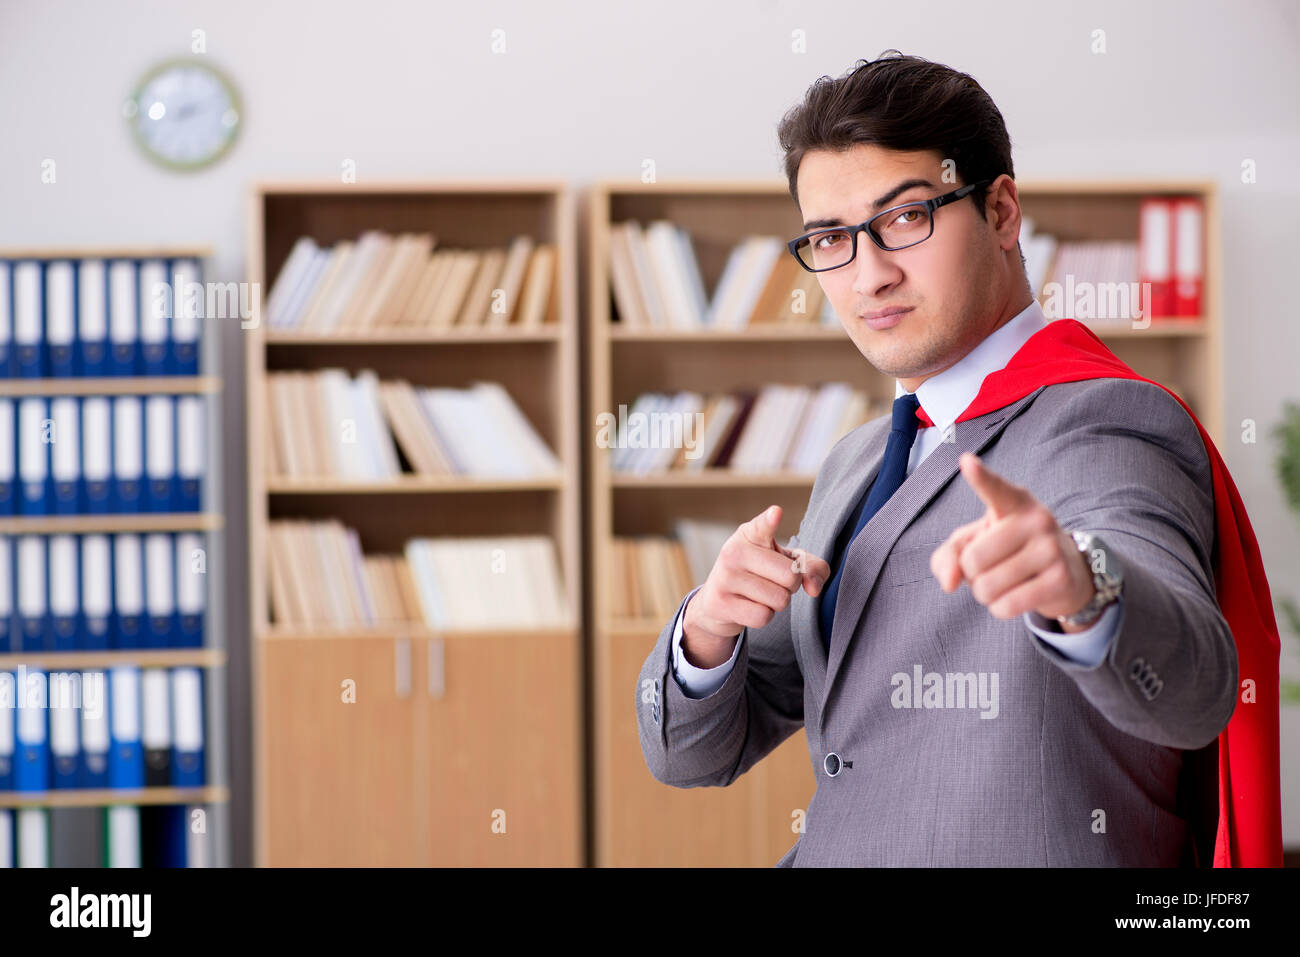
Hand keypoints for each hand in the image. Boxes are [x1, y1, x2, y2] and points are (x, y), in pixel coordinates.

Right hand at [685, 504, 829, 644]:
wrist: (717, 600)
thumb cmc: (760, 574)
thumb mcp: (786, 561)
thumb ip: (811, 568)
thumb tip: (814, 589)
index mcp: (751, 534)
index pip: (763, 526)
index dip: (770, 521)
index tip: (776, 513)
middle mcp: (735, 551)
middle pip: (790, 576)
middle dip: (791, 586)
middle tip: (773, 581)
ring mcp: (725, 577)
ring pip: (779, 599)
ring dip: (777, 602)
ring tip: (759, 594)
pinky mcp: (721, 602)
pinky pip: (763, 616)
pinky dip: (764, 616)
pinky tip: (749, 606)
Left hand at [930, 452, 1095, 629]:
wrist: (1066, 573)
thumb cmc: (1008, 551)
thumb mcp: (976, 543)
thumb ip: (948, 556)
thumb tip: (949, 582)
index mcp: (1013, 501)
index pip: (994, 489)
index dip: (979, 478)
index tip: (966, 462)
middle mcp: (1036, 519)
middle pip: (973, 560)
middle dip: (972, 574)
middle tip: (992, 567)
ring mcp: (1051, 548)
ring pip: (987, 587)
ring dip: (985, 594)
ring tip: (1005, 581)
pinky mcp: (1060, 579)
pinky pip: (1006, 606)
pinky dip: (1000, 608)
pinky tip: (1015, 597)